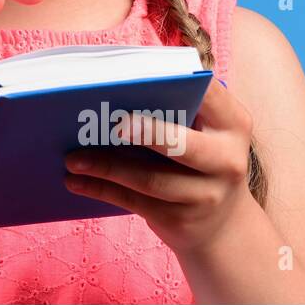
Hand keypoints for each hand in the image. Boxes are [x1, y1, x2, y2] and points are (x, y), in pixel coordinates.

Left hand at [61, 76, 256, 253]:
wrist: (223, 226)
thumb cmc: (201, 161)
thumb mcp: (206, 133)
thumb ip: (178, 111)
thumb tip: (113, 93)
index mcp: (233, 125)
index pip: (208, 93)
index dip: (176, 83)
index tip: (140, 79)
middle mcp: (227, 160)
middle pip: (181, 145)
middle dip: (147, 133)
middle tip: (114, 124)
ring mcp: (205, 195)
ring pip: (150, 179)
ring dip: (106, 167)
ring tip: (72, 158)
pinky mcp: (180, 220)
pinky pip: (134, 202)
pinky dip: (100, 189)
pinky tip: (74, 181)